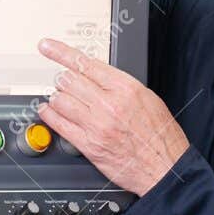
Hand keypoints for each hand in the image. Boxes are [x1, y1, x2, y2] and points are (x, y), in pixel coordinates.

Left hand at [37, 38, 189, 194]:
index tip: (49, 47)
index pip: (85, 63)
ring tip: (59, 98)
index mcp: (125, 88)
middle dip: (63, 79)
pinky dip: (49, 115)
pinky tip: (48, 111)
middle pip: (69, 80)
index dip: (61, 52)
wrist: (165, 167)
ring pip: (60, 100)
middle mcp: (109, 104)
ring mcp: (96, 125)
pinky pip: (59, 124)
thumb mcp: (148, 99)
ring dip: (57, 97)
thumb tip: (98, 77)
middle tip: (62, 80)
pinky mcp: (88, 144)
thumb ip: (120, 86)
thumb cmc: (160, 136)